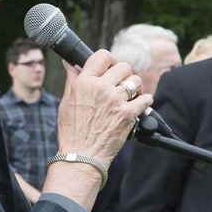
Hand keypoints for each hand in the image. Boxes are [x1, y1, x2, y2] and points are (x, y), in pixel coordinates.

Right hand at [55, 49, 152, 165]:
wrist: (82, 155)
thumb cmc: (72, 131)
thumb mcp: (66, 101)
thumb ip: (72, 80)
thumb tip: (70, 63)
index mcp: (84, 82)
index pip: (102, 56)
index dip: (110, 60)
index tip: (112, 67)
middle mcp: (100, 88)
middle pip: (123, 67)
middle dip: (124, 74)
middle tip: (122, 84)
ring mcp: (115, 100)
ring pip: (135, 81)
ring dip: (136, 87)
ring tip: (131, 95)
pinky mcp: (127, 114)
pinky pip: (145, 99)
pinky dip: (145, 101)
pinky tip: (140, 104)